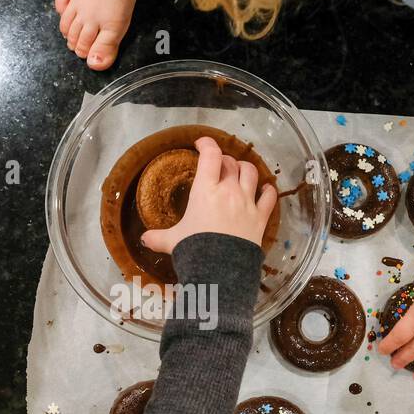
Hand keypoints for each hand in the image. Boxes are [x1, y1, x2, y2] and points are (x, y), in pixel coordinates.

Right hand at [140, 136, 278, 254]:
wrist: (219, 270)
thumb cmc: (194, 250)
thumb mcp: (171, 241)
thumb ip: (157, 237)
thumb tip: (144, 240)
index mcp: (206, 190)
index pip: (210, 155)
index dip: (206, 143)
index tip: (201, 143)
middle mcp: (229, 191)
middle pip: (230, 163)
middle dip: (223, 160)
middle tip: (217, 165)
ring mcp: (247, 203)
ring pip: (251, 173)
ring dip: (245, 168)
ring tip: (240, 170)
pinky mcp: (260, 218)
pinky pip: (269, 197)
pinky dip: (268, 190)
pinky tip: (266, 188)